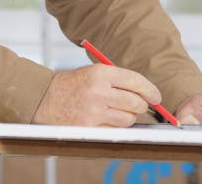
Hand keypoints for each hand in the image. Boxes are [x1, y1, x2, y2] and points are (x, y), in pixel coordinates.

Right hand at [32, 64, 160, 126]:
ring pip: (128, 118)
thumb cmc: (73, 84)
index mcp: (101, 73)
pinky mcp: (89, 127)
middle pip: (135, 102)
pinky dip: (116, 126)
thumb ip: (119, 79)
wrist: (45, 98)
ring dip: (129, 117)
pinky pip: (115, 129)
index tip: (156, 97)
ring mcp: (94, 111)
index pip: (135, 81)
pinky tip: (108, 119)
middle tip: (139, 104)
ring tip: (119, 111)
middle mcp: (98, 91)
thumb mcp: (95, 72)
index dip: (150, 90)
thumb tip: (147, 92)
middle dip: (142, 105)